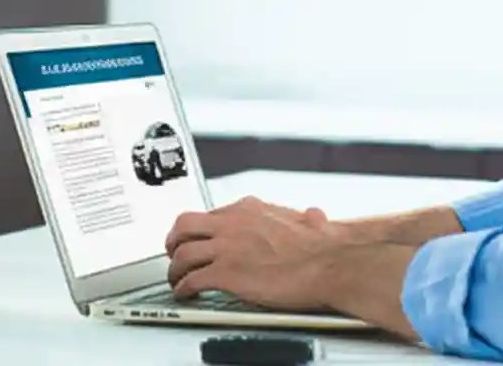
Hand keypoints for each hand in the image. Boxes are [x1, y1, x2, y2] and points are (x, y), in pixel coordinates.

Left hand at [165, 196, 344, 309]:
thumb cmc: (322, 247)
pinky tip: (185, 294)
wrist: (328, 263)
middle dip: (174, 240)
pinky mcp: (226, 274)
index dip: (201, 230)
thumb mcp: (309, 221)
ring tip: (175, 279)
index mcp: (249, 209)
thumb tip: (314, 217)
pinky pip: (192, 280)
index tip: (200, 238)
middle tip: (173, 252)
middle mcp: (232, 224)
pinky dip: (183, 288)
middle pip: (185, 225)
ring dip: (174, 269)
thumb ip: (304, 219)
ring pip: (182, 253)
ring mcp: (227, 248)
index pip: (211, 214)